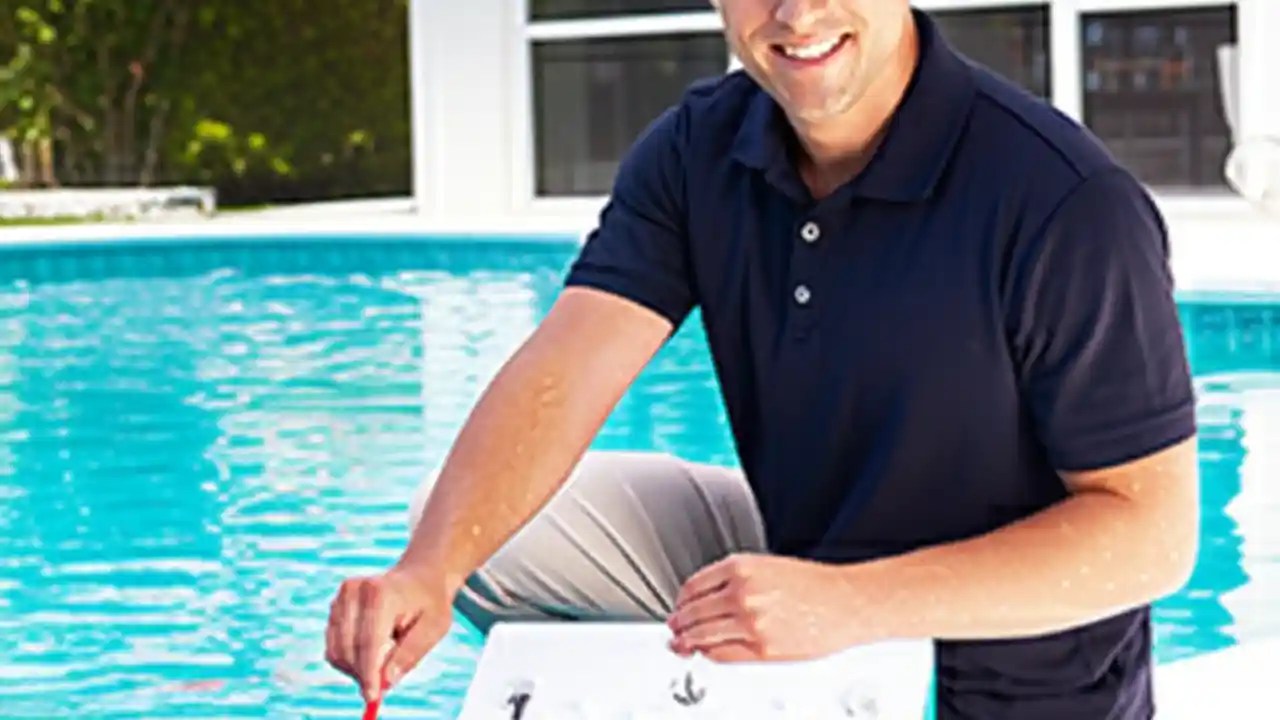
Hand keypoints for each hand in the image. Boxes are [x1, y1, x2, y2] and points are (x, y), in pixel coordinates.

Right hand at [324, 566, 454, 702]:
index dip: (369, 673)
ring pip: (337, 651)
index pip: (368, 641)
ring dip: (357, 667)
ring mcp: (341, 598)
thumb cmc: (430, 604)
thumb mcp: (434, 627)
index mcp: (381, 592)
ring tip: (386, 654)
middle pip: (349, 649)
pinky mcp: (334, 607)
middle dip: (364, 673)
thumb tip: (387, 682)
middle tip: (384, 684)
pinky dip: (350, 659)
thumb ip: (411, 653)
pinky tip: (373, 649)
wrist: (418, 577)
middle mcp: (354, 590)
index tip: (373, 697)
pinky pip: (333, 647)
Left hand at [666, 553, 878, 661]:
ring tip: (682, 644)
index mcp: (741, 567)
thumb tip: (707, 600)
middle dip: (679, 623)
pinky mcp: (761, 648)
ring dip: (687, 641)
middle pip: (692, 612)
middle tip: (674, 628)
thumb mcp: (768, 567)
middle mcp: (741, 593)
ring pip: (701, 636)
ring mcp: (750, 622)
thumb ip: (735, 581)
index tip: (678, 606)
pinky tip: (706, 652)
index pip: (693, 586)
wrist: (846, 602)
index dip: (681, 600)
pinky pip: (721, 654)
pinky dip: (708, 654)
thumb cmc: (814, 585)